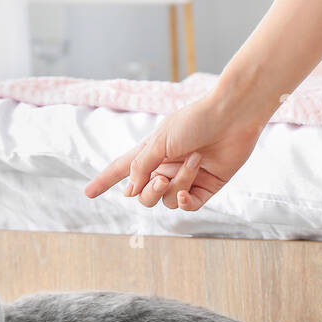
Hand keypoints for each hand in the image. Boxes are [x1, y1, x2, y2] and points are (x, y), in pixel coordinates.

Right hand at [83, 91, 270, 210]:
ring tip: (194, 162)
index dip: (105, 180)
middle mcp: (166, 166)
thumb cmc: (195, 120)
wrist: (232, 116)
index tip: (88, 193)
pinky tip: (189, 191)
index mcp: (151, 152)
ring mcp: (186, 178)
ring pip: (168, 200)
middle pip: (144, 195)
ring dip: (177, 184)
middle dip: (149, 192)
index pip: (123, 170)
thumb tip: (128, 191)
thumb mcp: (160, 141)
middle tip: (160, 179)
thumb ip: (141, 166)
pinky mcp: (207, 187)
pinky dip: (185, 201)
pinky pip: (188, 206)